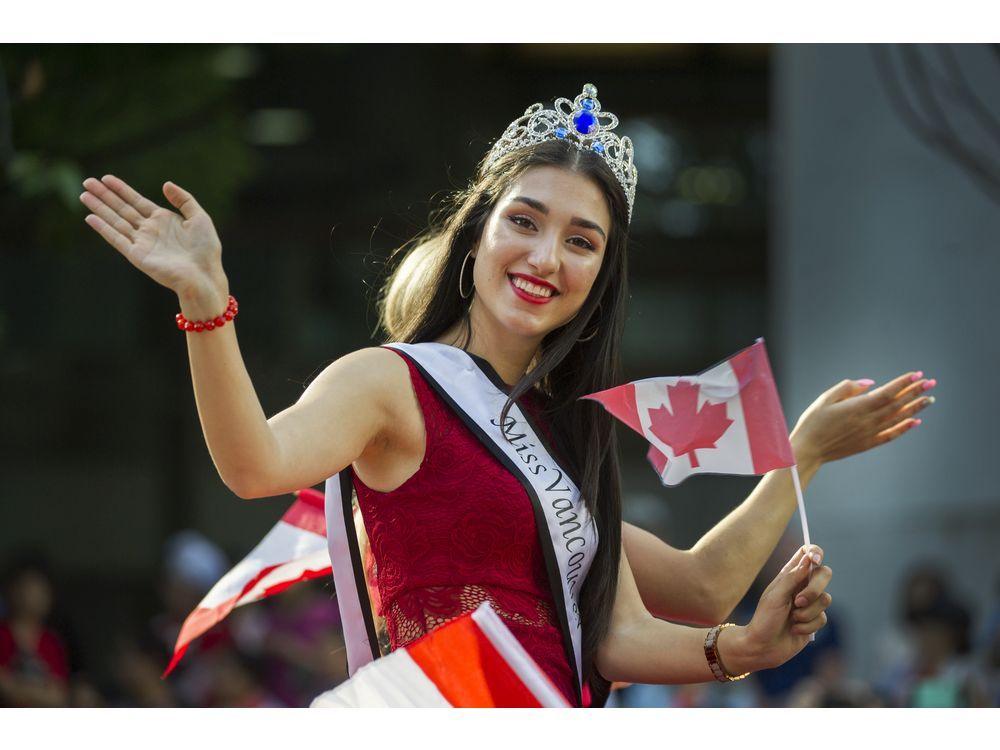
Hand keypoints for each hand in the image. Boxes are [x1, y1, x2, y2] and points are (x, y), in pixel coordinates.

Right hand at [80, 175, 227, 309]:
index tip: (106, 178)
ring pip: (116, 221)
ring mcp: (142, 243)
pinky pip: (117, 239)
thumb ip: (183, 199)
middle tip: (87, 181)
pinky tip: (90, 218)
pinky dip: (103, 229)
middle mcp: (149, 230)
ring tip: (84, 195)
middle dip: (104, 195)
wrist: (204, 274)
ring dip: (99, 208)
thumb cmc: (206, 249)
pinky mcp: (137, 256)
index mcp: (163, 220)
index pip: (136, 201)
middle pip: (122, 209)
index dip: (121, 189)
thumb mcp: (199, 217)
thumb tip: (166, 184)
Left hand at [727, 545, 831, 672]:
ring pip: (826, 599)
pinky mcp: (814, 620)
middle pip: (824, 574)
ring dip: (807, 612)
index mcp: (789, 575)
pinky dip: (807, 625)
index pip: (807, 553)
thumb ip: (793, 577)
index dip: (815, 552)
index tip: (815, 560)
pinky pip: (823, 618)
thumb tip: (809, 558)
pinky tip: (794, 630)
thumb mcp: (776, 595)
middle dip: (814, 589)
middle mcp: (802, 586)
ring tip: (791, 618)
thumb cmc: (764, 619)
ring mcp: (809, 603)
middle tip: (798, 601)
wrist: (763, 647)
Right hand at [790, 372, 935, 467]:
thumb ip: (848, 388)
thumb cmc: (812, 422)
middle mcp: (868, 420)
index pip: (887, 392)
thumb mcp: (825, 399)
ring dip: (915, 408)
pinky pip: (891, 435)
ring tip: (930, 399)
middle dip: (915, 392)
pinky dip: (904, 428)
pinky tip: (915, 422)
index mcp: (857, 407)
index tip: (917, 375)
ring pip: (898, 418)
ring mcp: (869, 433)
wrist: (808, 450)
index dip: (904, 383)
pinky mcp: (868, 444)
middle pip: (897, 404)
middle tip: (931, 383)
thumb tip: (870, 383)